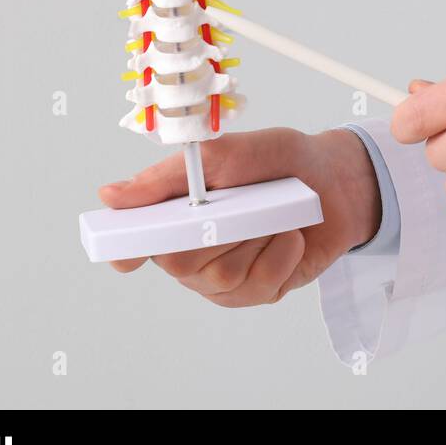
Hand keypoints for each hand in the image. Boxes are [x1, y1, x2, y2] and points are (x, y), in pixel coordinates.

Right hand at [97, 127, 380, 306]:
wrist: (333, 177)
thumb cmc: (276, 160)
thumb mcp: (225, 153)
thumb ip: (170, 177)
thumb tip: (111, 195)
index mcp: (174, 215)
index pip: (131, 242)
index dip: (123, 250)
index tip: (127, 254)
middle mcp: (192, 251)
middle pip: (177, 262)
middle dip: (213, 231)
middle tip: (239, 205)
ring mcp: (224, 277)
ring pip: (222, 276)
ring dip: (255, 239)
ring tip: (272, 214)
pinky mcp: (259, 291)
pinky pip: (259, 285)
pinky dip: (280, 255)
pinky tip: (289, 235)